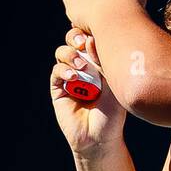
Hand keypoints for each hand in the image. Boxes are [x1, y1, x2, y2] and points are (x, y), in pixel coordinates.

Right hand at [49, 27, 126, 155]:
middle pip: (73, 39)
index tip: (96, 37)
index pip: (91, 37)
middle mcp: (84, 66)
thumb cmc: (112, 114)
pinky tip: (73, 77)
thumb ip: (103, 63)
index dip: (90, 32)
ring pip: (63, 52)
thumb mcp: (113, 85)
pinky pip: (56, 71)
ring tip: (81, 66)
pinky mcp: (58, 87)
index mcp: (99, 62)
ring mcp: (70, 75)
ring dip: (71, 55)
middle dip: (76, 36)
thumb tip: (91, 40)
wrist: (100, 139)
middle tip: (83, 43)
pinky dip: (64, 70)